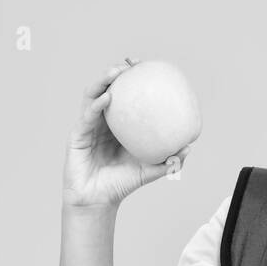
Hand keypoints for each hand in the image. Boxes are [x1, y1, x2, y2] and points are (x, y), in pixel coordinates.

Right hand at [62, 57, 192, 208]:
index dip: (132, 81)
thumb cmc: (121, 185)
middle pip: (107, 89)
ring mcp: (88, 127)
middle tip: (130, 64)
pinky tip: (107, 98)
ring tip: (116, 72)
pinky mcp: (77, 135)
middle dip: (116, 73)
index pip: (125, 97)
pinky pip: (87, 116)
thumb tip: (189, 147)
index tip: (145, 67)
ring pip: (93, 97)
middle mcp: (102, 122)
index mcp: (118, 126)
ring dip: (103, 81)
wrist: (97, 201)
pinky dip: (97, 105)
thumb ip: (168, 161)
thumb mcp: (149, 171)